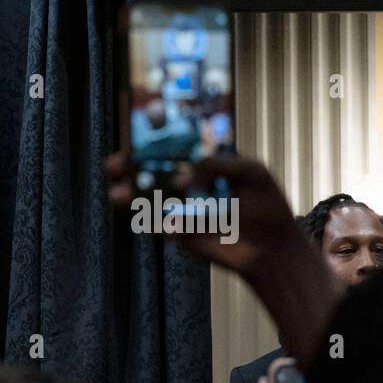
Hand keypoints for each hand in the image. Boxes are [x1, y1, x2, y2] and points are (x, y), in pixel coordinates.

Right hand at [106, 151, 339, 367]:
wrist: (268, 248)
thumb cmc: (266, 205)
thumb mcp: (250, 173)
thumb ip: (217, 166)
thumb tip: (181, 178)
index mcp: (205, 161)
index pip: (174, 143)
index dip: (153, 137)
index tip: (136, 134)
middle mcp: (187, 181)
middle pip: (151, 168)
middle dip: (129, 166)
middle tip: (114, 165)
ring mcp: (179, 206)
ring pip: (147, 197)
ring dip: (129, 195)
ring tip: (118, 195)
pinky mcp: (176, 230)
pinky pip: (158, 224)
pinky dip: (159, 224)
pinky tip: (172, 228)